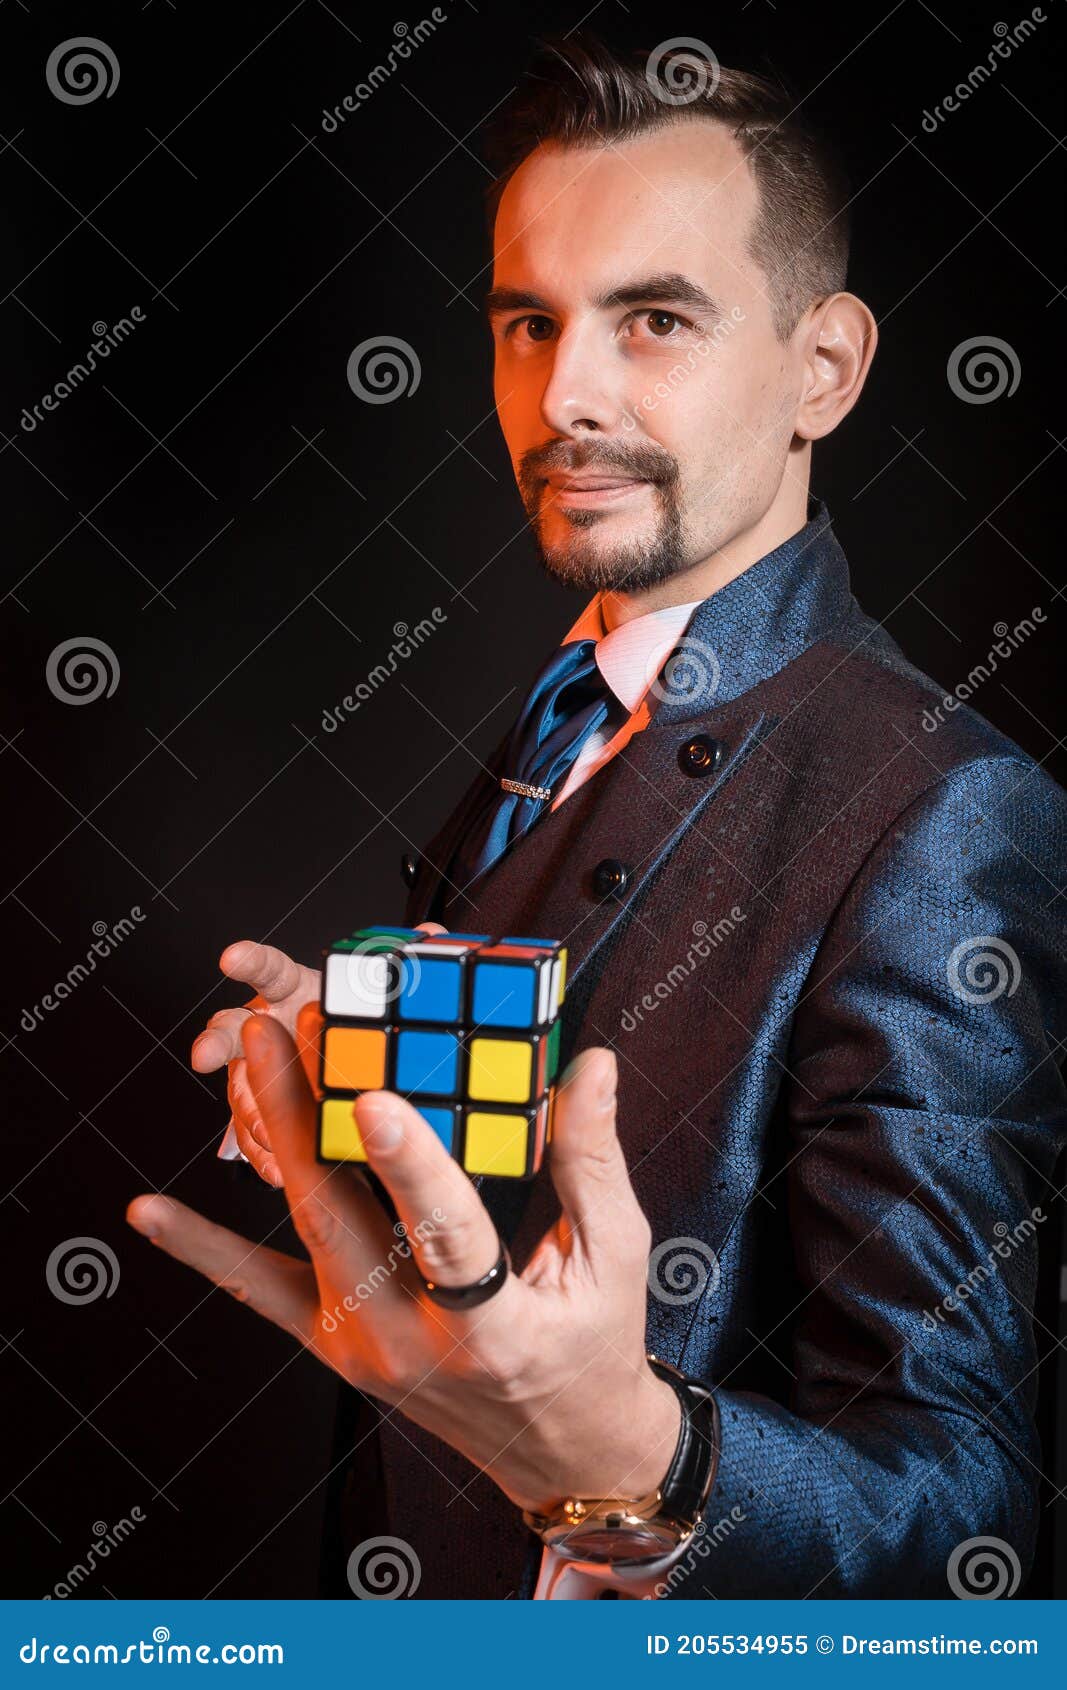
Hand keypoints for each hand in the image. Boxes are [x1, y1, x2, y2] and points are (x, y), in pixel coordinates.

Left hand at [131, 1010, 679, 1512]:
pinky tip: (148, 1212)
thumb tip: (590, 1064)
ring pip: (300, 1232)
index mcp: (494, 1326)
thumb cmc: (595, 1347)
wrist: (559, 1450)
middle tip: (283, 1028)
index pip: (448, 1237)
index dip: (412, 1166)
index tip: (381, 1095)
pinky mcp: (330, 1345)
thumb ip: (592, 1160)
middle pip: (341, 1220)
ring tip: (248, 1058)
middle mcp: (411, 1342)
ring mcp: (358, 1347)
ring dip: (272, 1139)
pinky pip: (257, 1291)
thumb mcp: (614, 1259)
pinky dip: (204, 1248)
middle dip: (305, 1115)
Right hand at [191, 926, 445, 1185]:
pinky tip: (274, 1170)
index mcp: (295, 991)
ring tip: (263, 1130)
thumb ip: (408, 964)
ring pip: (240, 1091)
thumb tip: (435, 933)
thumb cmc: (361, 1019)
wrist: (353, 1068)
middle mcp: (267, 1027)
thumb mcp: (389, 995)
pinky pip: (251, 1136)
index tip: (233, 959)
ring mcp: (258, 1073)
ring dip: (246, 1109)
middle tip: (204, 1054)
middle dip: (217, 1041)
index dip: (251, 962)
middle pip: (233, 1029)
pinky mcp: (262, 1115)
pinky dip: (260, 1153)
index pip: (270, 969)